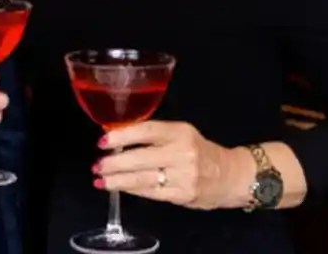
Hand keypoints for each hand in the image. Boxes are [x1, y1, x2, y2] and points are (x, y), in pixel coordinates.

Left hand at [94, 121, 253, 209]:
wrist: (230, 176)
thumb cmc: (200, 152)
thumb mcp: (182, 134)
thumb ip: (154, 135)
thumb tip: (118, 137)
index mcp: (180, 132)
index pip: (146, 130)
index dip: (122, 136)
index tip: (103, 140)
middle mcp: (182, 152)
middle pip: (140, 157)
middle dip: (114, 162)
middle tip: (97, 164)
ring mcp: (182, 176)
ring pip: (142, 178)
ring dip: (117, 180)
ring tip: (101, 179)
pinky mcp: (181, 195)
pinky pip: (150, 193)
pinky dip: (131, 190)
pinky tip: (118, 188)